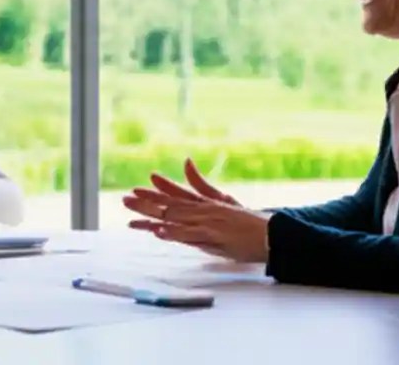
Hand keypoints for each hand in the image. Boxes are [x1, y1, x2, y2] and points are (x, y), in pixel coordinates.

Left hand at [122, 158, 269, 262]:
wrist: (273, 234)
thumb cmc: (248, 220)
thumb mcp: (223, 199)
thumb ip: (202, 183)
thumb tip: (187, 161)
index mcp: (204, 203)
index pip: (176, 194)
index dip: (157, 190)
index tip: (137, 188)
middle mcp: (203, 210)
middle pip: (170, 205)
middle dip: (146, 203)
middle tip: (125, 200)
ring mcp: (207, 224)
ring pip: (175, 219)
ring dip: (154, 218)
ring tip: (133, 218)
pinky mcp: (214, 238)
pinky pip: (190, 236)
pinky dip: (175, 233)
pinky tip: (160, 232)